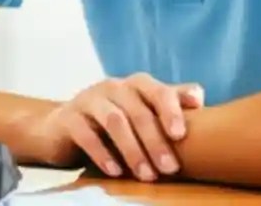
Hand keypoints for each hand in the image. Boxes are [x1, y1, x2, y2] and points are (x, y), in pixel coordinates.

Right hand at [27, 74, 203, 181]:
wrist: (62, 127)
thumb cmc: (112, 119)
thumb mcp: (141, 109)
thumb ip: (168, 101)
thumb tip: (198, 97)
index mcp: (135, 85)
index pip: (158, 91)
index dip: (170, 110)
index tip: (180, 135)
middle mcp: (112, 87)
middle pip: (138, 111)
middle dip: (155, 141)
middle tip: (169, 168)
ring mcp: (88, 99)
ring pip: (114, 121)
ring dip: (133, 150)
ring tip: (146, 175)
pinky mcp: (68, 117)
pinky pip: (86, 133)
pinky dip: (102, 154)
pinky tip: (115, 172)